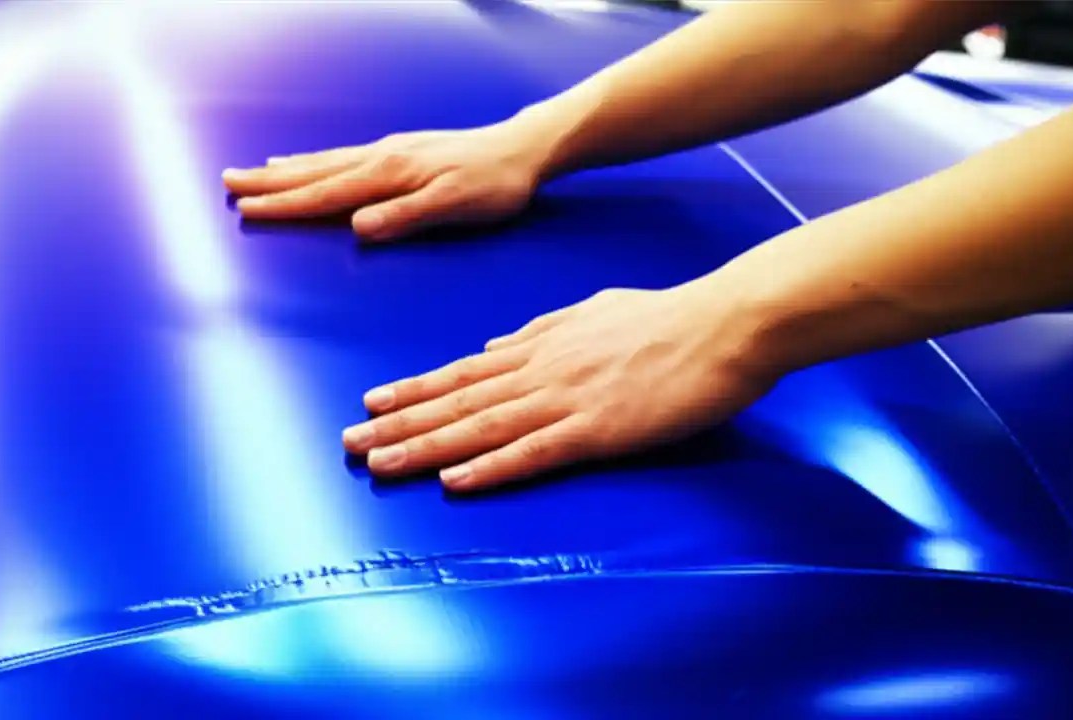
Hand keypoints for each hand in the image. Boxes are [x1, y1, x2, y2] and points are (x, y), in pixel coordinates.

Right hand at [222, 120, 553, 241]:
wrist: (521, 150)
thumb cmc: (493, 185)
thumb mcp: (454, 206)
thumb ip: (405, 217)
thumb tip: (358, 227)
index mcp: (388, 176)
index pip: (326, 195)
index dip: (285, 204)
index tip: (246, 208)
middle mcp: (380, 159)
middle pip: (314, 174)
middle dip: (269, 182)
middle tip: (226, 182)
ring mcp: (387, 152)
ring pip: (324, 163)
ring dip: (285, 170)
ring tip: (251, 172)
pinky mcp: (398, 152)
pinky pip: (342, 157)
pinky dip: (314, 160)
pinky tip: (304, 161)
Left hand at [340, 281, 782, 491]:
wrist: (722, 325)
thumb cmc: (666, 318)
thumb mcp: (592, 311)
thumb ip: (541, 330)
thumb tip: (495, 348)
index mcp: (541, 345)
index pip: (463, 373)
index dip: (415, 390)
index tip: (373, 404)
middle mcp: (540, 371)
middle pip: (457, 402)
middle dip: (399, 424)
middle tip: (350, 444)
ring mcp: (565, 400)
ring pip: (480, 428)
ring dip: (426, 449)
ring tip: (380, 465)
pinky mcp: (596, 430)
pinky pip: (532, 454)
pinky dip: (490, 468)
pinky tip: (454, 483)